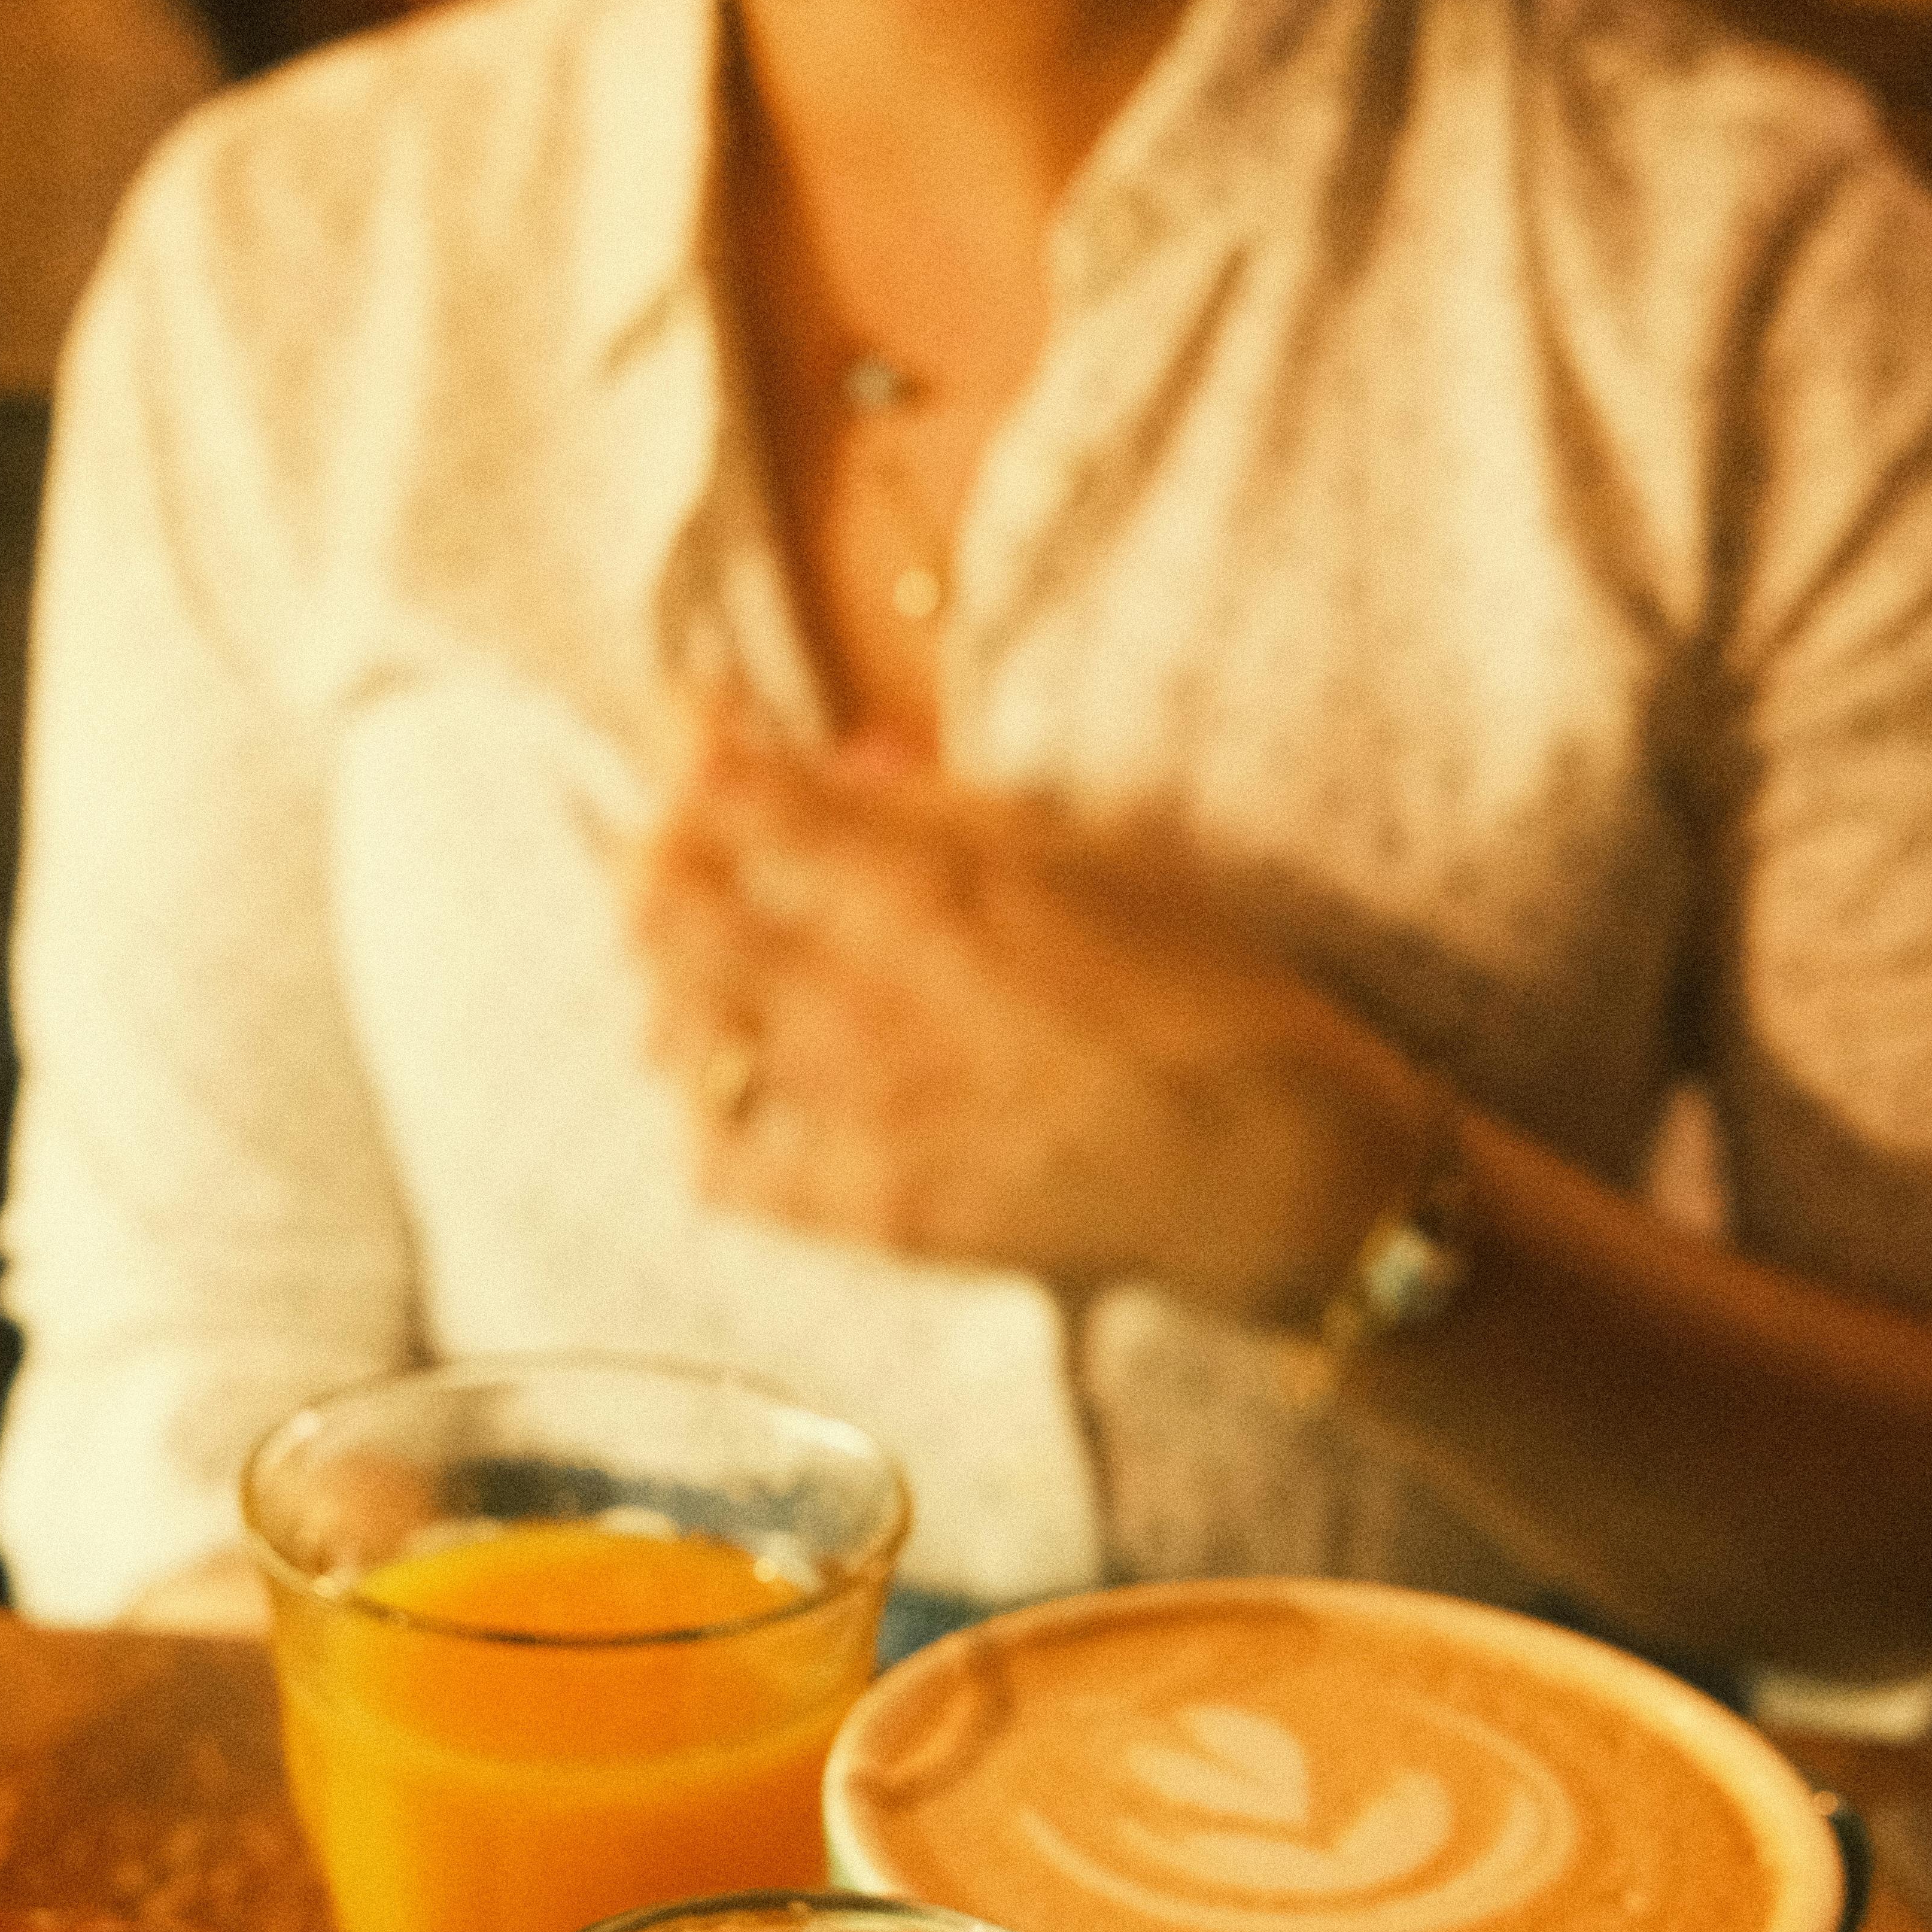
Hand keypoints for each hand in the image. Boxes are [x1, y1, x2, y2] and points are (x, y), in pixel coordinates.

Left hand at [628, 718, 1439, 1319]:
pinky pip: (722, 1164)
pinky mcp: (871, 1213)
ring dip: (674, 978)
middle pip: (671, 911)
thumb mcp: (1093, 854)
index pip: (742, 798)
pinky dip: (706, 1113)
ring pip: (678, 1031)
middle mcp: (877, 1003)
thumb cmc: (1207, 997)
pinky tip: (740, 1083)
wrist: (1274, 1175)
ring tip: (716, 956)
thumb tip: (837, 758)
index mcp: (938, 890)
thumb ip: (946, 810)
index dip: (690, 746)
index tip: (690, 718)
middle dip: (657, 855)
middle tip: (684, 835)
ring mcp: (862, 1117)